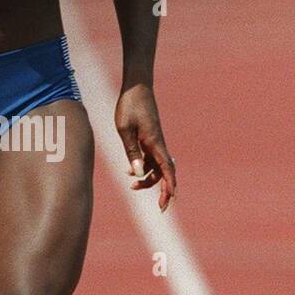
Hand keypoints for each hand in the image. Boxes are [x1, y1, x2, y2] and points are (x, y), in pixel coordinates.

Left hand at [115, 83, 176, 211]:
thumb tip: (139, 172)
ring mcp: (155, 141)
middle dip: (162, 190)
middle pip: (164, 172)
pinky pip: (151, 158)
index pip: (167, 170)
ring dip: (149, 179)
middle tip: (158, 207)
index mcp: (154, 143)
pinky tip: (131, 172)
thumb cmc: (128, 106)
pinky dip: (145, 168)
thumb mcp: (124, 130)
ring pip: (157, 167)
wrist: (136, 87)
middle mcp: (158, 144)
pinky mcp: (150, 138)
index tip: (169, 202)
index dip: (170, 187)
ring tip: (133, 186)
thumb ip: (131, 152)